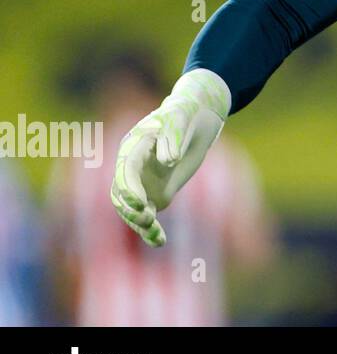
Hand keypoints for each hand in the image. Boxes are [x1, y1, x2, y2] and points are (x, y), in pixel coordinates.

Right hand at [110, 69, 230, 246]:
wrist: (198, 115)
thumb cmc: (186, 111)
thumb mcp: (181, 116)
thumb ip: (173, 136)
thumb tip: (168, 161)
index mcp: (133, 146)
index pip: (125, 172)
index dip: (129, 189)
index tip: (141, 204)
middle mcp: (132, 167)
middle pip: (121, 194)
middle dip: (131, 209)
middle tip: (147, 219)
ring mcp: (143, 182)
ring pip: (131, 209)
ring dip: (140, 223)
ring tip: (156, 234)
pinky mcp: (156, 194)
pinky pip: (148, 216)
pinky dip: (151, 230)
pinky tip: (159, 242)